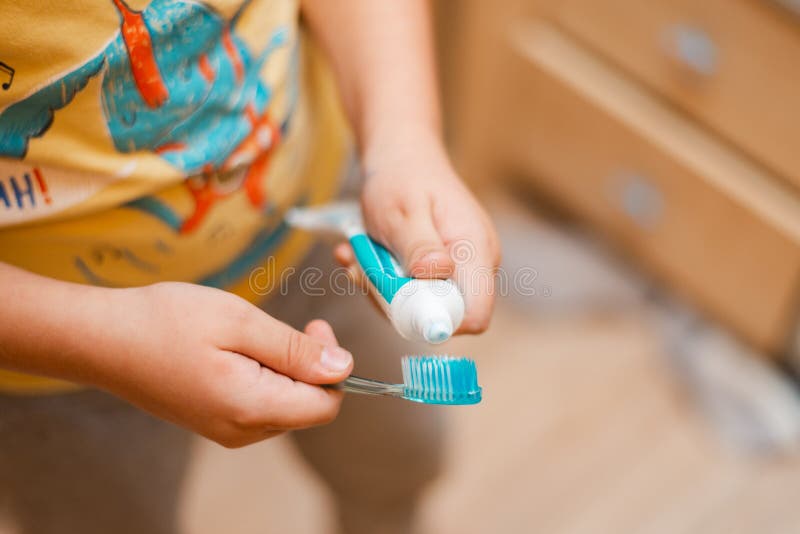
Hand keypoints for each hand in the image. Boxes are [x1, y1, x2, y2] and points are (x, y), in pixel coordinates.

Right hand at [95, 283, 352, 447]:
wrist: (103, 339)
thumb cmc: (167, 322)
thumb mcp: (240, 322)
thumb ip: (295, 349)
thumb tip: (344, 368)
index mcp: (252, 408)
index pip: (326, 406)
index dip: (333, 368)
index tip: (313, 327)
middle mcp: (242, 431)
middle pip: (307, 406)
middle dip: (309, 365)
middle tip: (284, 325)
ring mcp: (226, 431)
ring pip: (286, 404)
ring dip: (284, 368)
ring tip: (250, 336)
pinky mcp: (214, 422)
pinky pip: (260, 404)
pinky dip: (263, 376)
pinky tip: (236, 350)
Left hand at [338, 132, 499, 333]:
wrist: (401, 155)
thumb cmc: (402, 177)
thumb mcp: (402, 210)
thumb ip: (419, 245)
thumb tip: (437, 274)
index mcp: (475, 250)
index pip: (474, 315)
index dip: (435, 320)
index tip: (396, 301)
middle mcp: (475, 264)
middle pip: (442, 315)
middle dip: (397, 303)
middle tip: (364, 271)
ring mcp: (459, 267)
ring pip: (421, 306)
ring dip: (382, 289)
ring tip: (360, 256)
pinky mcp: (440, 269)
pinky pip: (412, 292)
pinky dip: (384, 280)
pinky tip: (364, 255)